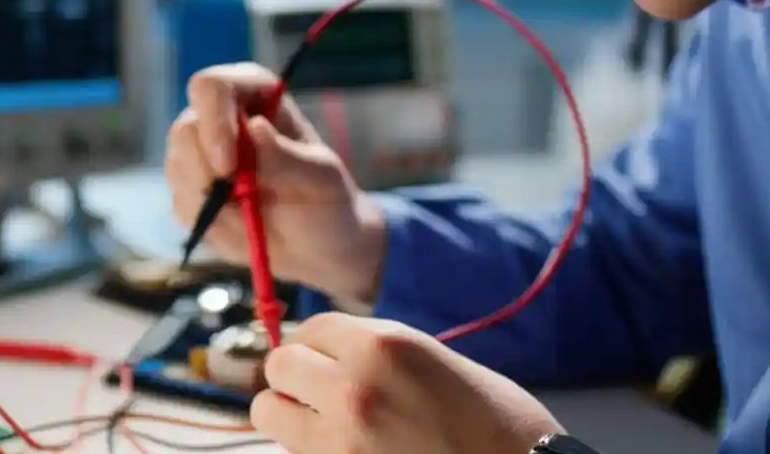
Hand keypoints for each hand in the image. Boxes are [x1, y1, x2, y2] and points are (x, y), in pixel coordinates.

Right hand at [165, 63, 386, 301]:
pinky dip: (208, 221)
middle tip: (237, 198)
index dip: (213, 122)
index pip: (211, 86)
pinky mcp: (190, 191)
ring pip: (177, 168)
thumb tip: (255, 127)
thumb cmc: (326, 200)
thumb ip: (288, 155)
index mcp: (253, 94)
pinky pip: (181, 204)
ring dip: (209, 198)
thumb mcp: (321, 179)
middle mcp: (220, 116)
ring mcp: (200, 154)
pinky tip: (240, 224)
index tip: (229, 165)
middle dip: (204, 169)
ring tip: (251, 212)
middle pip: (184, 129)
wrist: (316, 245)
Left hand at [253, 312, 562, 453]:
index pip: (309, 327)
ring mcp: (341, 440)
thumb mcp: (436, 361)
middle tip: (317, 392)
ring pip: (270, 413)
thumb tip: (331, 352)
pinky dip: (309, 452)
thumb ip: (379, 351)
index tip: (322, 358)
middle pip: (279, 366)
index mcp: (383, 345)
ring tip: (323, 426)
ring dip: (290, 416)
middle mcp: (352, 386)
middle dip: (295, 378)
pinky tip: (347, 453)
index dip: (314, 344)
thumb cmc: (500, 426)